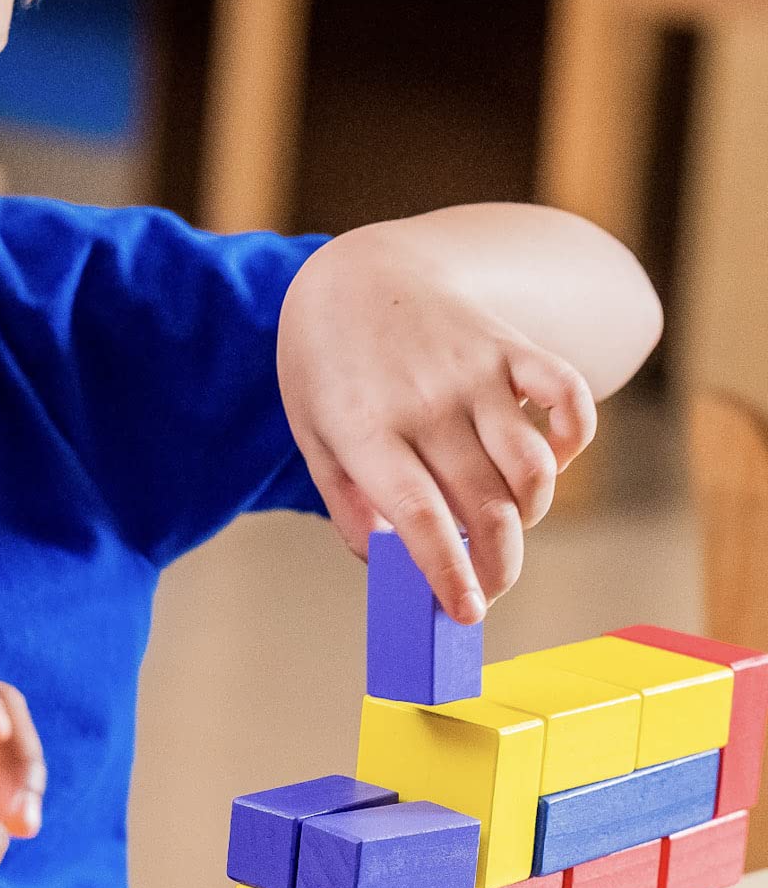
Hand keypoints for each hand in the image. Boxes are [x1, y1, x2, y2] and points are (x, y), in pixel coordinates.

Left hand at [278, 228, 596, 622]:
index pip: (422, 518)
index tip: (467, 613)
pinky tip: (549, 463)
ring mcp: (474, 372)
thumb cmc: (329, 368)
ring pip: (532, 466)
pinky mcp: (511, 347)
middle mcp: (425, 403)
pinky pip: (569, 398)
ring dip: (532, 513)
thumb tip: (391, 567)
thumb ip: (348, 505)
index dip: (450, 573)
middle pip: (485, 505)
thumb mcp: (313, 435)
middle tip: (492, 586)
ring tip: (507, 523)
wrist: (358, 274)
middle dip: (499, 564)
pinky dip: (574, 442)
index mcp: (365, 431)